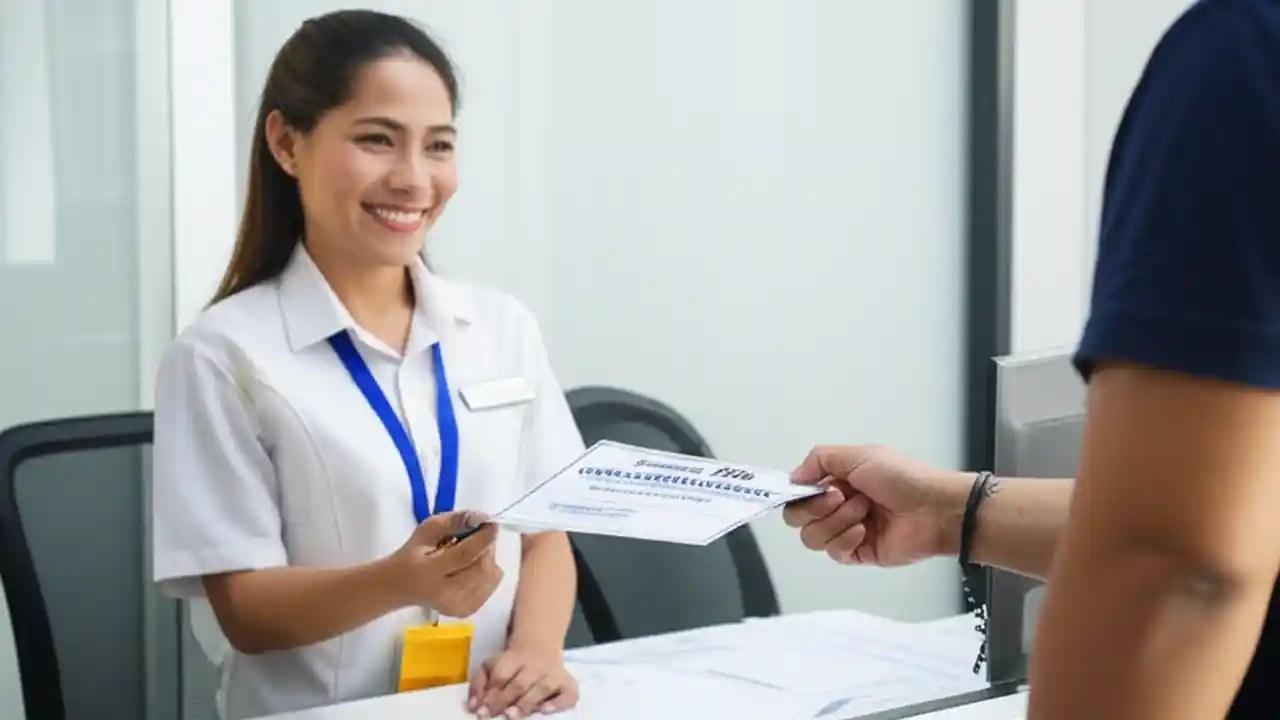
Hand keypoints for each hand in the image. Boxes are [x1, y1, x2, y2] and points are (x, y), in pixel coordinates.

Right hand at [384, 511, 502, 616]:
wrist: (400, 587)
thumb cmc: (413, 555)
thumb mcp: (427, 530)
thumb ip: (454, 521)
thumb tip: (482, 517)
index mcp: (429, 572)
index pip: (465, 556)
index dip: (483, 538)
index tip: (492, 524)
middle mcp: (445, 594)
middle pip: (482, 570)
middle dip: (487, 549)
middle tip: (480, 537)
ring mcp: (457, 606)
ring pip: (490, 579)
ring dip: (488, 560)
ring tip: (472, 554)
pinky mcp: (466, 611)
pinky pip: (490, 587)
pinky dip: (487, 573)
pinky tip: (471, 568)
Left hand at [468, 647, 578, 718]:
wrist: (540, 646)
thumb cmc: (511, 663)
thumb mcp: (492, 664)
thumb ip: (479, 683)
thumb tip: (473, 706)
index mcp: (514, 658)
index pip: (502, 674)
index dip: (492, 693)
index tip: (482, 710)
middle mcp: (536, 665)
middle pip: (520, 683)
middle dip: (506, 700)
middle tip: (493, 715)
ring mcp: (554, 674)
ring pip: (542, 689)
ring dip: (526, 703)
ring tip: (512, 715)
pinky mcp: (568, 684)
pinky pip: (569, 695)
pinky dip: (558, 703)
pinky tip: (544, 711)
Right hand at [783, 445, 969, 566]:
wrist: (935, 509)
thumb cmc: (902, 478)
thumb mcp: (860, 455)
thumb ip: (820, 459)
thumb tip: (794, 478)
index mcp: (836, 482)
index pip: (798, 494)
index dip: (798, 494)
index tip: (810, 488)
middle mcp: (838, 507)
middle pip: (798, 518)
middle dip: (816, 507)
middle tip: (843, 496)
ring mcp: (847, 532)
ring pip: (813, 538)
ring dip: (836, 521)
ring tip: (864, 511)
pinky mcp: (859, 554)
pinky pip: (834, 553)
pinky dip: (845, 540)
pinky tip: (864, 530)